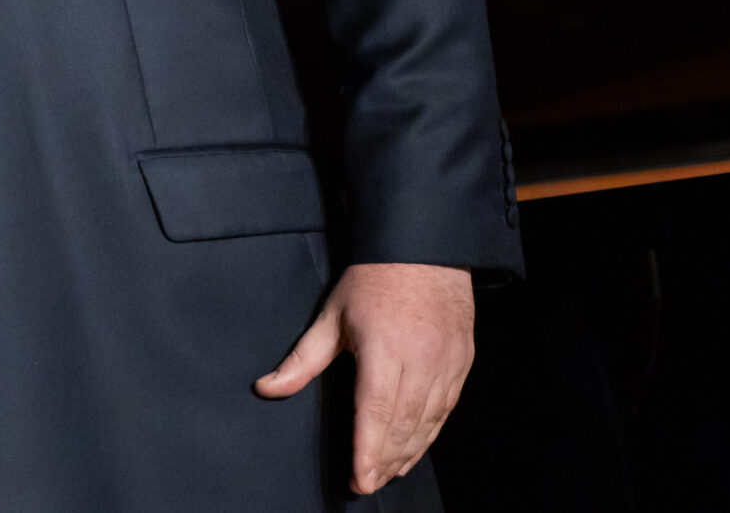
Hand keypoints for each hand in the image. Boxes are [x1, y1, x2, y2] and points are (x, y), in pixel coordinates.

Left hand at [255, 261, 474, 495]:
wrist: (423, 247)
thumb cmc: (373, 279)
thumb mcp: (332, 315)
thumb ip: (303, 358)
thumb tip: (266, 388)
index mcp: (384, 347)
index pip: (374, 411)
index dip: (368, 450)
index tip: (360, 480)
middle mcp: (420, 359)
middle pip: (403, 424)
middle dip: (384, 461)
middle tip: (365, 483)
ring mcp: (446, 362)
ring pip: (428, 422)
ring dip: (407, 453)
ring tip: (386, 474)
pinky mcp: (463, 362)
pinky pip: (446, 410)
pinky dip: (429, 434)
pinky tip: (414, 449)